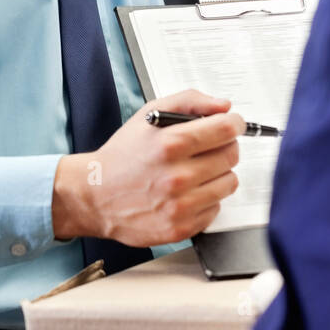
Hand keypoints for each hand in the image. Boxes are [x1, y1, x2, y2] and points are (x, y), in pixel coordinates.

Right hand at [52, 90, 244, 244]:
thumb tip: (223, 106)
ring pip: (229, 183)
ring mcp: (180, 206)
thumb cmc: (122, 155)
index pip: (225, 129)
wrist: (94, 195)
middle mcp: (176, 176)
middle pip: (231, 156)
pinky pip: (216, 208)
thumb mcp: (149, 116)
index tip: (232, 124)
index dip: (234, 123)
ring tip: (197, 171)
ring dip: (219, 174)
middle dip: (225, 146)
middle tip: (210, 147)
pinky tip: (188, 192)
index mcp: (169, 144)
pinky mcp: (181, 228)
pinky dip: (207, 199)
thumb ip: (189, 101)